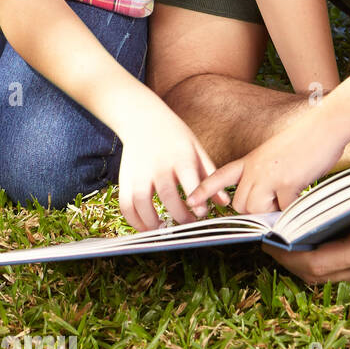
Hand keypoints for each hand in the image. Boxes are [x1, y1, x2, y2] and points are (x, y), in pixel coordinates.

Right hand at [117, 103, 216, 230]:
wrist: (143, 119)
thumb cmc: (175, 136)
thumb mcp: (196, 149)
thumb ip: (209, 176)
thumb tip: (224, 202)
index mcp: (180, 156)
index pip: (189, 181)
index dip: (196, 200)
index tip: (202, 214)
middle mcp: (158, 165)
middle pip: (167, 195)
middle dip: (179, 215)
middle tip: (188, 224)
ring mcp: (139, 172)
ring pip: (142, 203)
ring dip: (153, 222)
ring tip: (165, 228)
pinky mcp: (125, 179)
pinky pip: (126, 205)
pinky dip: (134, 220)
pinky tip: (147, 226)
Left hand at [188, 118, 343, 215]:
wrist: (325, 125)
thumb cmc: (307, 140)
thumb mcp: (275, 154)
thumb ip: (264, 175)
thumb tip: (266, 202)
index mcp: (251, 159)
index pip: (220, 175)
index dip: (203, 190)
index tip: (190, 201)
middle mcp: (255, 167)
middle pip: (240, 204)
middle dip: (254, 209)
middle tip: (276, 198)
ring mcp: (269, 175)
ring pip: (256, 209)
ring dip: (272, 209)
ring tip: (288, 193)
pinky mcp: (286, 182)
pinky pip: (282, 209)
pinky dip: (292, 208)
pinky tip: (301, 193)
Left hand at [269, 187, 349, 286]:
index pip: (320, 262)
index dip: (288, 255)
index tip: (265, 240)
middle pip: (321, 274)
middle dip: (290, 261)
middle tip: (266, 242)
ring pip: (337, 275)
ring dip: (310, 263)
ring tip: (290, 241)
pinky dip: (333, 262)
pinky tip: (331, 243)